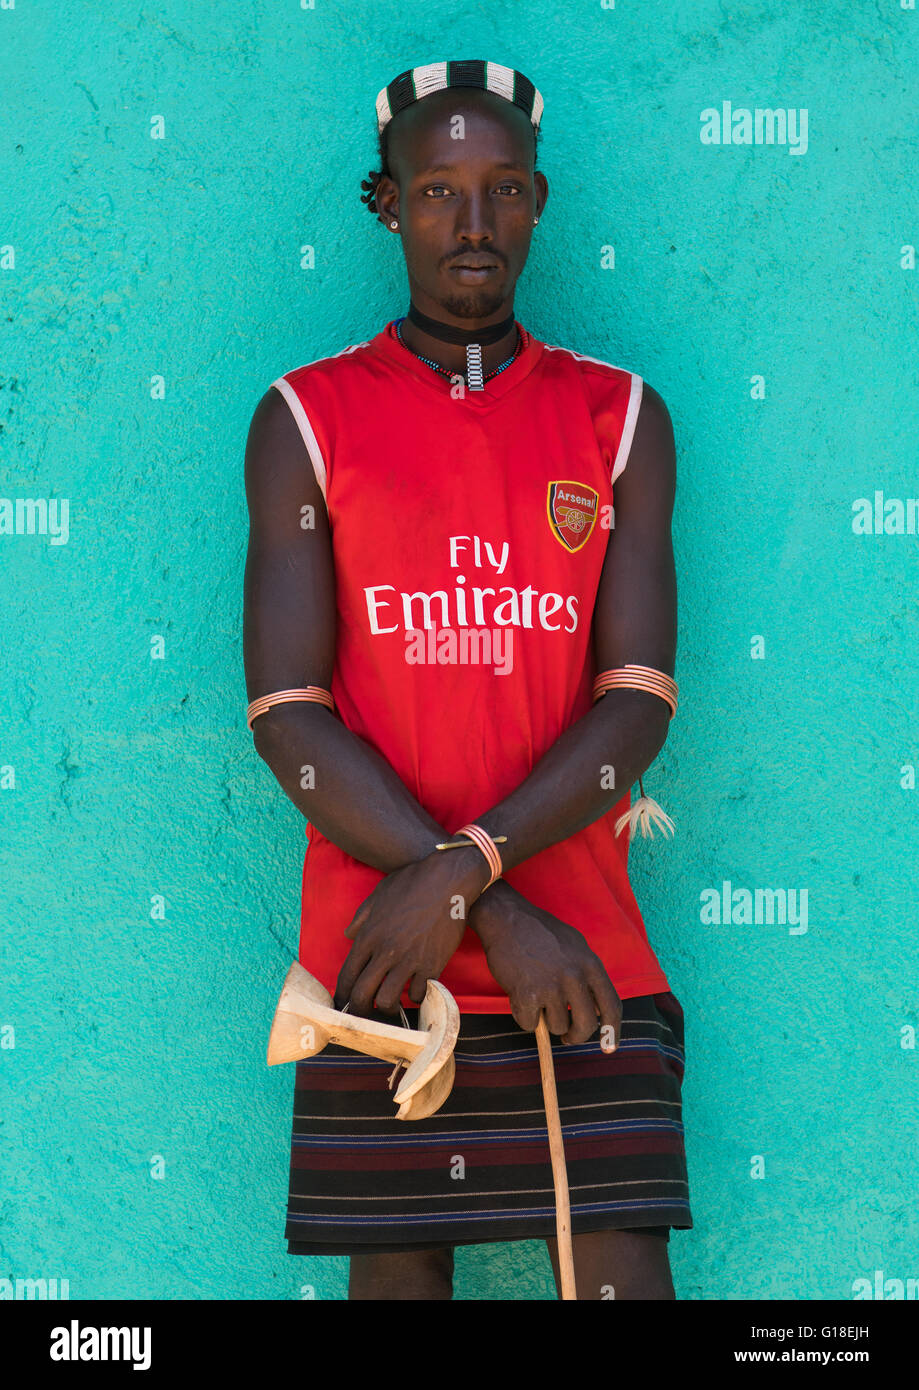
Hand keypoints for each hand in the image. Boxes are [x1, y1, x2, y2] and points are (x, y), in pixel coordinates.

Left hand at [335, 845, 490, 1015]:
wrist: (447, 880)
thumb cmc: (412, 883)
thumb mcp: (378, 895)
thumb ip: (361, 918)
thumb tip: (349, 935)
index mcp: (369, 935)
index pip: (347, 975)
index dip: (342, 995)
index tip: (343, 1004)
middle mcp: (385, 951)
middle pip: (363, 994)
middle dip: (359, 1010)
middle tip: (363, 1015)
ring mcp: (409, 960)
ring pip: (389, 1000)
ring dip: (387, 1007)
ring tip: (390, 1004)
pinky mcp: (432, 964)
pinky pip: (419, 994)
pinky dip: (416, 996)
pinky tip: (416, 990)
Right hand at [468, 880, 621, 1045]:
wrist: (506, 918)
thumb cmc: (539, 932)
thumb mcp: (575, 946)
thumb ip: (588, 975)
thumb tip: (599, 1008)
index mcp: (590, 964)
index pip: (612, 1006)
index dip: (612, 1032)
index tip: (609, 1048)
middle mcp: (575, 976)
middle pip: (586, 1024)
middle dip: (576, 1036)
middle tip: (567, 1037)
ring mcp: (552, 986)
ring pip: (557, 1026)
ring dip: (545, 1019)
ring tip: (535, 996)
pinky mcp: (528, 994)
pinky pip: (529, 1024)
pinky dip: (523, 1016)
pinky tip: (518, 995)